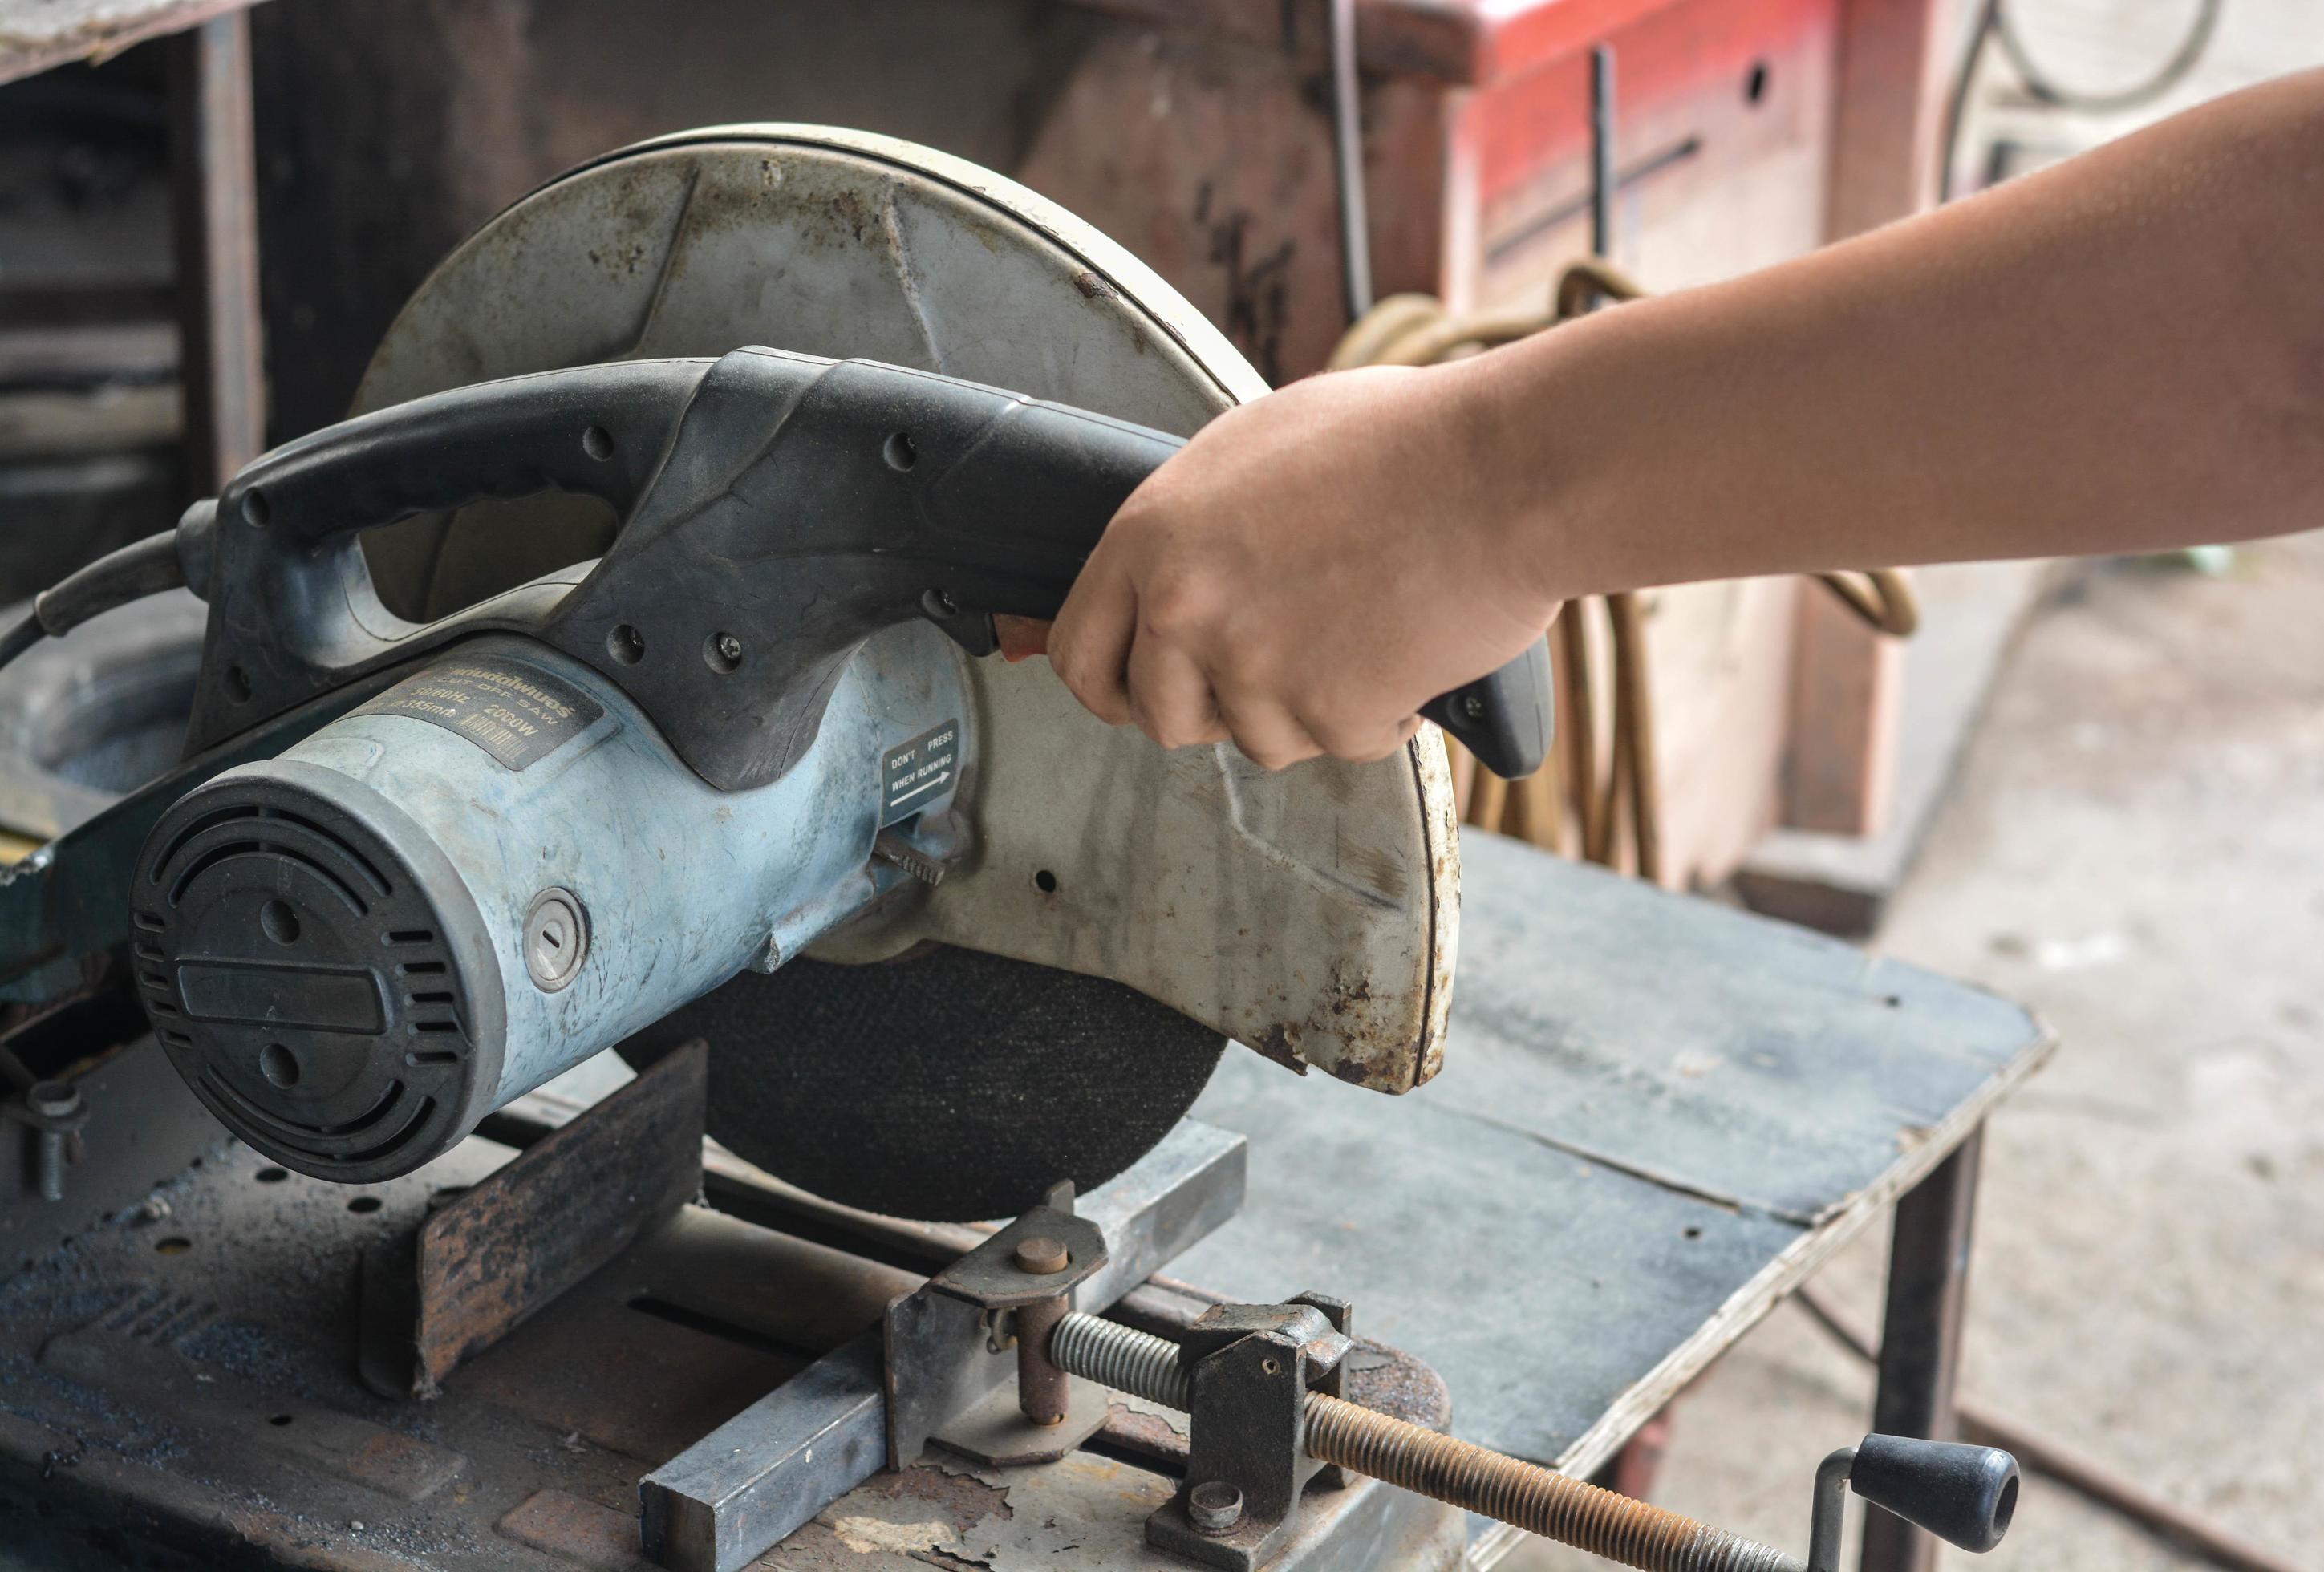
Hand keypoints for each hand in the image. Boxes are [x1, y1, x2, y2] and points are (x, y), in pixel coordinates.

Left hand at [1048, 364, 1556, 768]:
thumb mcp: (1258, 448)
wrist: (1504, 471)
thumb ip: (1199, 522)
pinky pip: (1344, 744)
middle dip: (1215, 708)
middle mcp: (1183, 608)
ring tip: (1364, 625)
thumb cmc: (1401, 440)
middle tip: (1276, 670)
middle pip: (1162, 717)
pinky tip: (1412, 643)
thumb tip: (1172, 569)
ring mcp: (1253, 669)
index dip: (1109, 682)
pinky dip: (1383, 713)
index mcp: (1150, 536)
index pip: (1079, 648)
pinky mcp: (1327, 715)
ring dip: (1310, 707)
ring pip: (1259, 739)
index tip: (1135, 693)